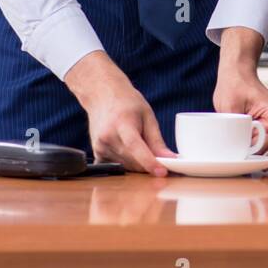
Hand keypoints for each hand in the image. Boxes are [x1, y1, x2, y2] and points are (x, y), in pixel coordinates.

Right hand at [64, 51, 174, 175]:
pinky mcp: (97, 153)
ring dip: (139, 164)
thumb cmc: (127, 103)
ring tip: (142, 147)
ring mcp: (100, 146)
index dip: (149, 161)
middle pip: (133, 161)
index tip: (162, 172)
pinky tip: (131, 153)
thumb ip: (157, 140)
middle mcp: (107, 137)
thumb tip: (170, 159)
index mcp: (121, 124)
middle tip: (162, 161)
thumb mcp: (147, 116)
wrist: (102, 95)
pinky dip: (128, 164)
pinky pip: (117, 167)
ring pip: (126, 167)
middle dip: (150, 165)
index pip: (135, 147)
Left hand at [213, 27, 267, 163]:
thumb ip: (236, 125)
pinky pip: (259, 140)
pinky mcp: (259, 125)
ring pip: (266, 144)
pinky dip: (251, 145)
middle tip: (245, 156)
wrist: (234, 73)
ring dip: (255, 149)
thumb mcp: (231, 105)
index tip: (267, 163)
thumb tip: (237, 144)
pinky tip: (241, 146)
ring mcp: (267, 122)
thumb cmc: (236, 82)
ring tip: (241, 149)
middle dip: (261, 152)